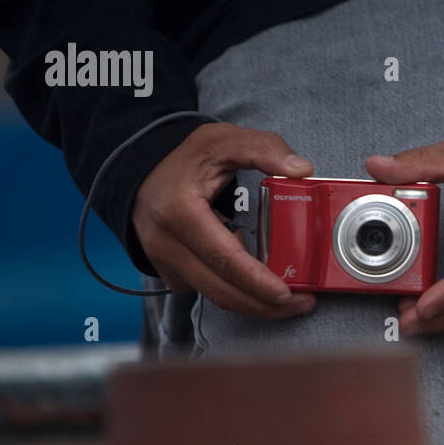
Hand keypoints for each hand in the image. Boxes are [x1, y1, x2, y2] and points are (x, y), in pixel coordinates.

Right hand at [132, 122, 317, 318]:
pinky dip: (231, 291)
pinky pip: (203, 288)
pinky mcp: (167, 267)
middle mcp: (166, 242)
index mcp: (181, 212)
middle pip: (220, 289)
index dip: (257, 282)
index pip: (225, 259)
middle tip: (301, 304)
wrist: (141, 165)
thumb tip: (302, 169)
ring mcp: (162, 258)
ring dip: (251, 303)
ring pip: (212, 294)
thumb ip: (265, 149)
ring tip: (288, 301)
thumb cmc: (185, 155)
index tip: (287, 294)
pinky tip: (256, 284)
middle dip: (263, 304)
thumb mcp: (225, 140)